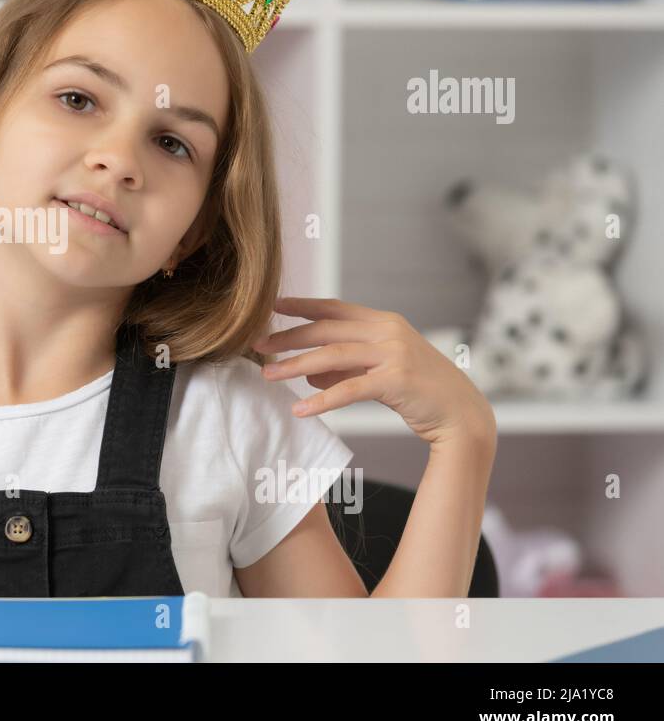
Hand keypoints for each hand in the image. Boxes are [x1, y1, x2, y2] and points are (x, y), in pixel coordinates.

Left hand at [252, 296, 495, 447]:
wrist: (462, 415)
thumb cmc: (420, 393)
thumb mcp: (380, 372)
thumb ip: (345, 369)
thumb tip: (308, 374)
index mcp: (384, 322)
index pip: (333, 307)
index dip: (301, 305)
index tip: (271, 307)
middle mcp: (388, 331)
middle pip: (326, 329)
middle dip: (288, 337)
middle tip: (258, 346)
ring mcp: (394, 353)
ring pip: (332, 355)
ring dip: (295, 366)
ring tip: (268, 375)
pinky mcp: (397, 380)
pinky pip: (349, 389)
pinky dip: (322, 400)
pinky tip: (300, 409)